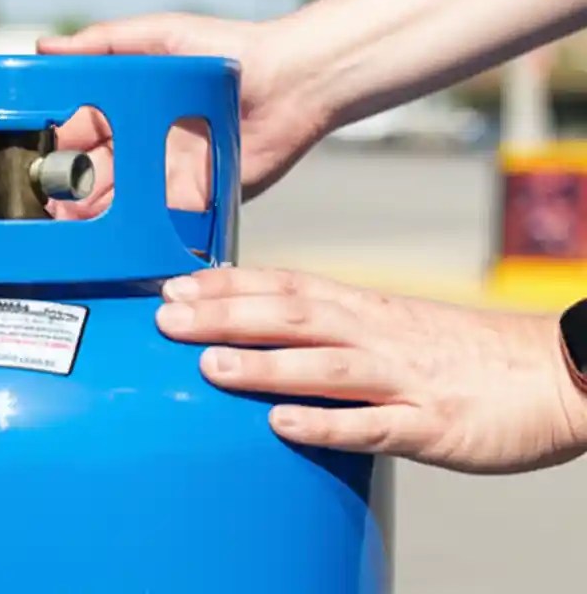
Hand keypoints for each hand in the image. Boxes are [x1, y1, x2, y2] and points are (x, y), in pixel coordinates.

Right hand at [0, 13, 331, 219]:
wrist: (290, 84)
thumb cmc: (227, 52)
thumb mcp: (158, 35)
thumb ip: (102, 42)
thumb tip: (45, 47)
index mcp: (125, 114)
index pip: (69, 138)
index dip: (38, 155)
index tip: (9, 170)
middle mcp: (139, 152)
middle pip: (81, 180)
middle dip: (48, 198)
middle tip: (16, 214)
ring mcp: (162, 182)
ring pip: (108, 208)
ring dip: (77, 221)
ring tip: (48, 230)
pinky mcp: (191, 206)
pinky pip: (150, 227)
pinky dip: (123, 239)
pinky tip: (96, 246)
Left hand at [155, 267, 586, 474]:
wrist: (560, 374)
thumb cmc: (463, 355)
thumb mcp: (391, 326)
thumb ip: (332, 327)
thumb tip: (263, 326)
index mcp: (365, 309)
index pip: (286, 285)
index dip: (228, 285)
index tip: (174, 285)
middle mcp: (377, 334)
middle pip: (292, 317)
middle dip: (225, 316)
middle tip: (165, 317)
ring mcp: (404, 379)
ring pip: (325, 367)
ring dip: (264, 365)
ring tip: (207, 366)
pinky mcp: (433, 425)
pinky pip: (373, 427)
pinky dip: (327, 424)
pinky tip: (283, 426)